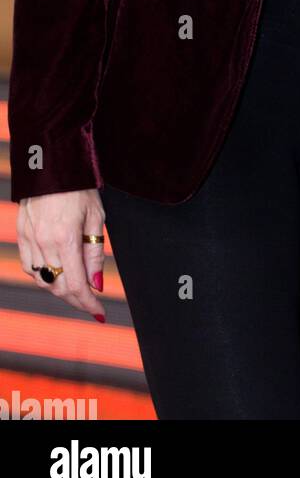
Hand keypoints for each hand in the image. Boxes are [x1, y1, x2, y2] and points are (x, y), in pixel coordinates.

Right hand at [17, 190, 106, 321]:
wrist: (52, 165)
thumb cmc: (80, 188)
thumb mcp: (96, 218)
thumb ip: (94, 253)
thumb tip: (97, 283)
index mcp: (65, 239)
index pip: (75, 285)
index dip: (87, 303)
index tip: (99, 312)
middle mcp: (43, 243)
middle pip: (57, 286)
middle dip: (76, 299)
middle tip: (91, 303)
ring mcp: (29, 239)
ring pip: (42, 279)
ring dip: (59, 289)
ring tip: (76, 288)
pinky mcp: (22, 234)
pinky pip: (30, 266)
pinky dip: (43, 275)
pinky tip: (55, 272)